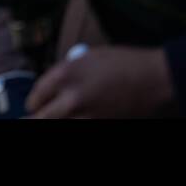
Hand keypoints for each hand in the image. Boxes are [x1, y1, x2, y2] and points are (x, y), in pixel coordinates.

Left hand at [26, 45, 175, 117]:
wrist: (153, 79)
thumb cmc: (123, 62)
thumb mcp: (88, 57)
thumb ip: (67, 72)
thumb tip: (55, 86)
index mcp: (66, 74)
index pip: (37, 94)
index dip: (33, 102)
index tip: (33, 105)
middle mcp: (72, 97)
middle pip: (42, 117)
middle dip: (35, 119)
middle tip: (32, 118)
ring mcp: (87, 115)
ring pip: (59, 125)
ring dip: (55, 122)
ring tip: (54, 118)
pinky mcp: (102, 124)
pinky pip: (81, 127)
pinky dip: (76, 123)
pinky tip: (76, 119)